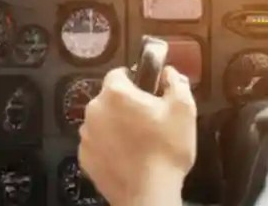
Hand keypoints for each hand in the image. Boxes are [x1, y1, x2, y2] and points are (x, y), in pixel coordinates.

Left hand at [78, 65, 196, 205]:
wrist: (148, 193)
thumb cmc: (166, 148)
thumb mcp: (183, 110)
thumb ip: (176, 84)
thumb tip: (168, 72)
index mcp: (115, 93)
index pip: (118, 74)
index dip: (134, 80)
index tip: (147, 93)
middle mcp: (94, 110)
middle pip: (109, 99)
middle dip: (125, 106)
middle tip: (147, 121)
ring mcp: (86, 135)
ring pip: (101, 122)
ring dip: (115, 126)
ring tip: (137, 142)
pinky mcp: (84, 158)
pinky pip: (97, 144)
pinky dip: (107, 147)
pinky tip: (125, 157)